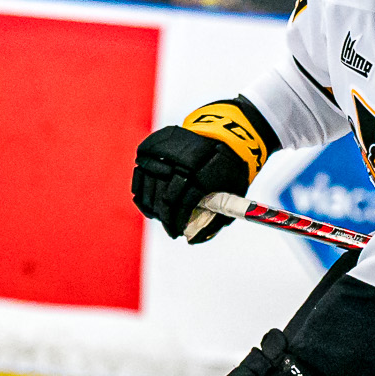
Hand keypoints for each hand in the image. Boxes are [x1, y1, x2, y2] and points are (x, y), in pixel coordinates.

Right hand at [134, 125, 253, 240]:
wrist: (225, 135)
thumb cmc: (230, 171)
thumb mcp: (234, 192)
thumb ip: (217, 217)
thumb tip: (193, 240)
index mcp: (205, 171)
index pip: (183, 203)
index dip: (177, 221)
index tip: (178, 233)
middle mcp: (183, 159)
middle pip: (164, 196)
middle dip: (165, 217)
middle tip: (170, 229)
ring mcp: (167, 149)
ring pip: (148, 184)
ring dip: (152, 205)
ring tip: (159, 216)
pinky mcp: (154, 144)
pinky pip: (140, 170)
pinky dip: (142, 188)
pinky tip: (149, 201)